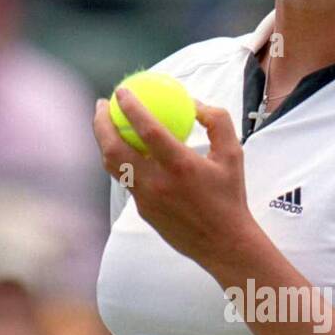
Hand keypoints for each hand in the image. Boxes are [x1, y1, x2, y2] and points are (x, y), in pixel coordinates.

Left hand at [92, 89, 256, 271]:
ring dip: (103, 141)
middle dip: (101, 122)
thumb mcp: (233, 154)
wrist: (224, 244)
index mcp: (180, 165)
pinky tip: (124, 151)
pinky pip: (127, 181)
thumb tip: (193, 102)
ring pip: (113, 166)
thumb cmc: (231, 196)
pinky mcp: (143, 211)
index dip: (130, 105)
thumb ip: (216, 121)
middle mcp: (157, 183)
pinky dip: (122, 162)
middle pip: (114, 147)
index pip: (146, 128)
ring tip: (105, 124)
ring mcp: (146, 199)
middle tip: (103, 104)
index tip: (123, 90)